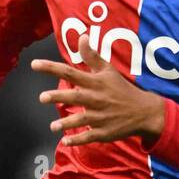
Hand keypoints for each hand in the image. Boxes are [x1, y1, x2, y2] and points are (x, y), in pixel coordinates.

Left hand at [32, 34, 164, 146]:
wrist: (144, 112)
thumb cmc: (122, 89)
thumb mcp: (108, 70)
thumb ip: (92, 56)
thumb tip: (82, 36)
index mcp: (95, 82)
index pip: (70, 72)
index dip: (51, 68)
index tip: (34, 64)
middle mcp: (96, 99)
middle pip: (75, 96)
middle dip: (58, 97)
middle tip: (42, 97)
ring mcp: (100, 117)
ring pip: (80, 120)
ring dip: (66, 123)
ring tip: (53, 127)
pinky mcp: (104, 132)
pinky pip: (88, 137)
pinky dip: (77, 140)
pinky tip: (65, 142)